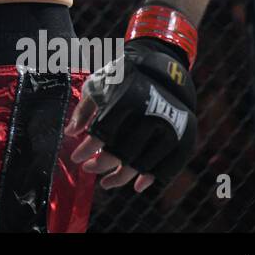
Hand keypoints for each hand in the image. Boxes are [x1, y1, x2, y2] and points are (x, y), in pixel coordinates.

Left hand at [66, 38, 196, 192]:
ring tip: (106, 183)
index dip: (86, 150)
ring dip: (122, 177)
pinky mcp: (184, 135)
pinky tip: (137, 185)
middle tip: (88, 169)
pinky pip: (169, 165)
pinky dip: (152, 178)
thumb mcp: (98, 84)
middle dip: (101, 165)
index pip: (102, 132)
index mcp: (126, 98)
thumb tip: (70, 134)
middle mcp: (150, 113)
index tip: (76, 158)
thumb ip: (84, 109)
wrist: (163, 69)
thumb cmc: (123, 78)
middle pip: (122, 151)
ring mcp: (170, 126)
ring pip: (143, 163)